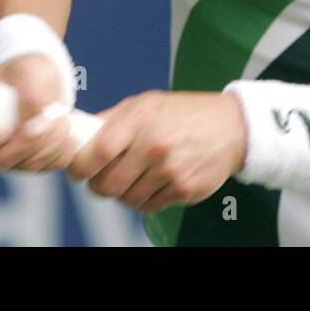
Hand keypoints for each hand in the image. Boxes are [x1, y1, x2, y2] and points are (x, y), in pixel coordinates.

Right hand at [0, 54, 79, 171]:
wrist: (43, 77)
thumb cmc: (26, 69)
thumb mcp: (28, 72)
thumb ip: (28, 97)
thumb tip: (35, 126)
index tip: (3, 127)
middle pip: (1, 159)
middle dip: (31, 141)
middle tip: (51, 118)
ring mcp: (8, 154)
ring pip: (28, 165)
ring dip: (51, 143)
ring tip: (63, 119)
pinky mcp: (31, 161)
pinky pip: (48, 166)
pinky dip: (62, 151)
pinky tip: (68, 132)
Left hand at [67, 91, 246, 213]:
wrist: (230, 127)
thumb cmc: (183, 113)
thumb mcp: (145, 103)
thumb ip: (112, 120)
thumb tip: (80, 136)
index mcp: (139, 121)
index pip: (97, 153)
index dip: (80, 167)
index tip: (78, 169)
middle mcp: (154, 147)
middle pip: (108, 184)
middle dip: (98, 185)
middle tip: (101, 178)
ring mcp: (170, 171)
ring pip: (126, 199)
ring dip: (122, 193)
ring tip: (130, 177)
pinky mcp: (184, 191)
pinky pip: (148, 207)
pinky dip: (142, 200)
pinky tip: (149, 183)